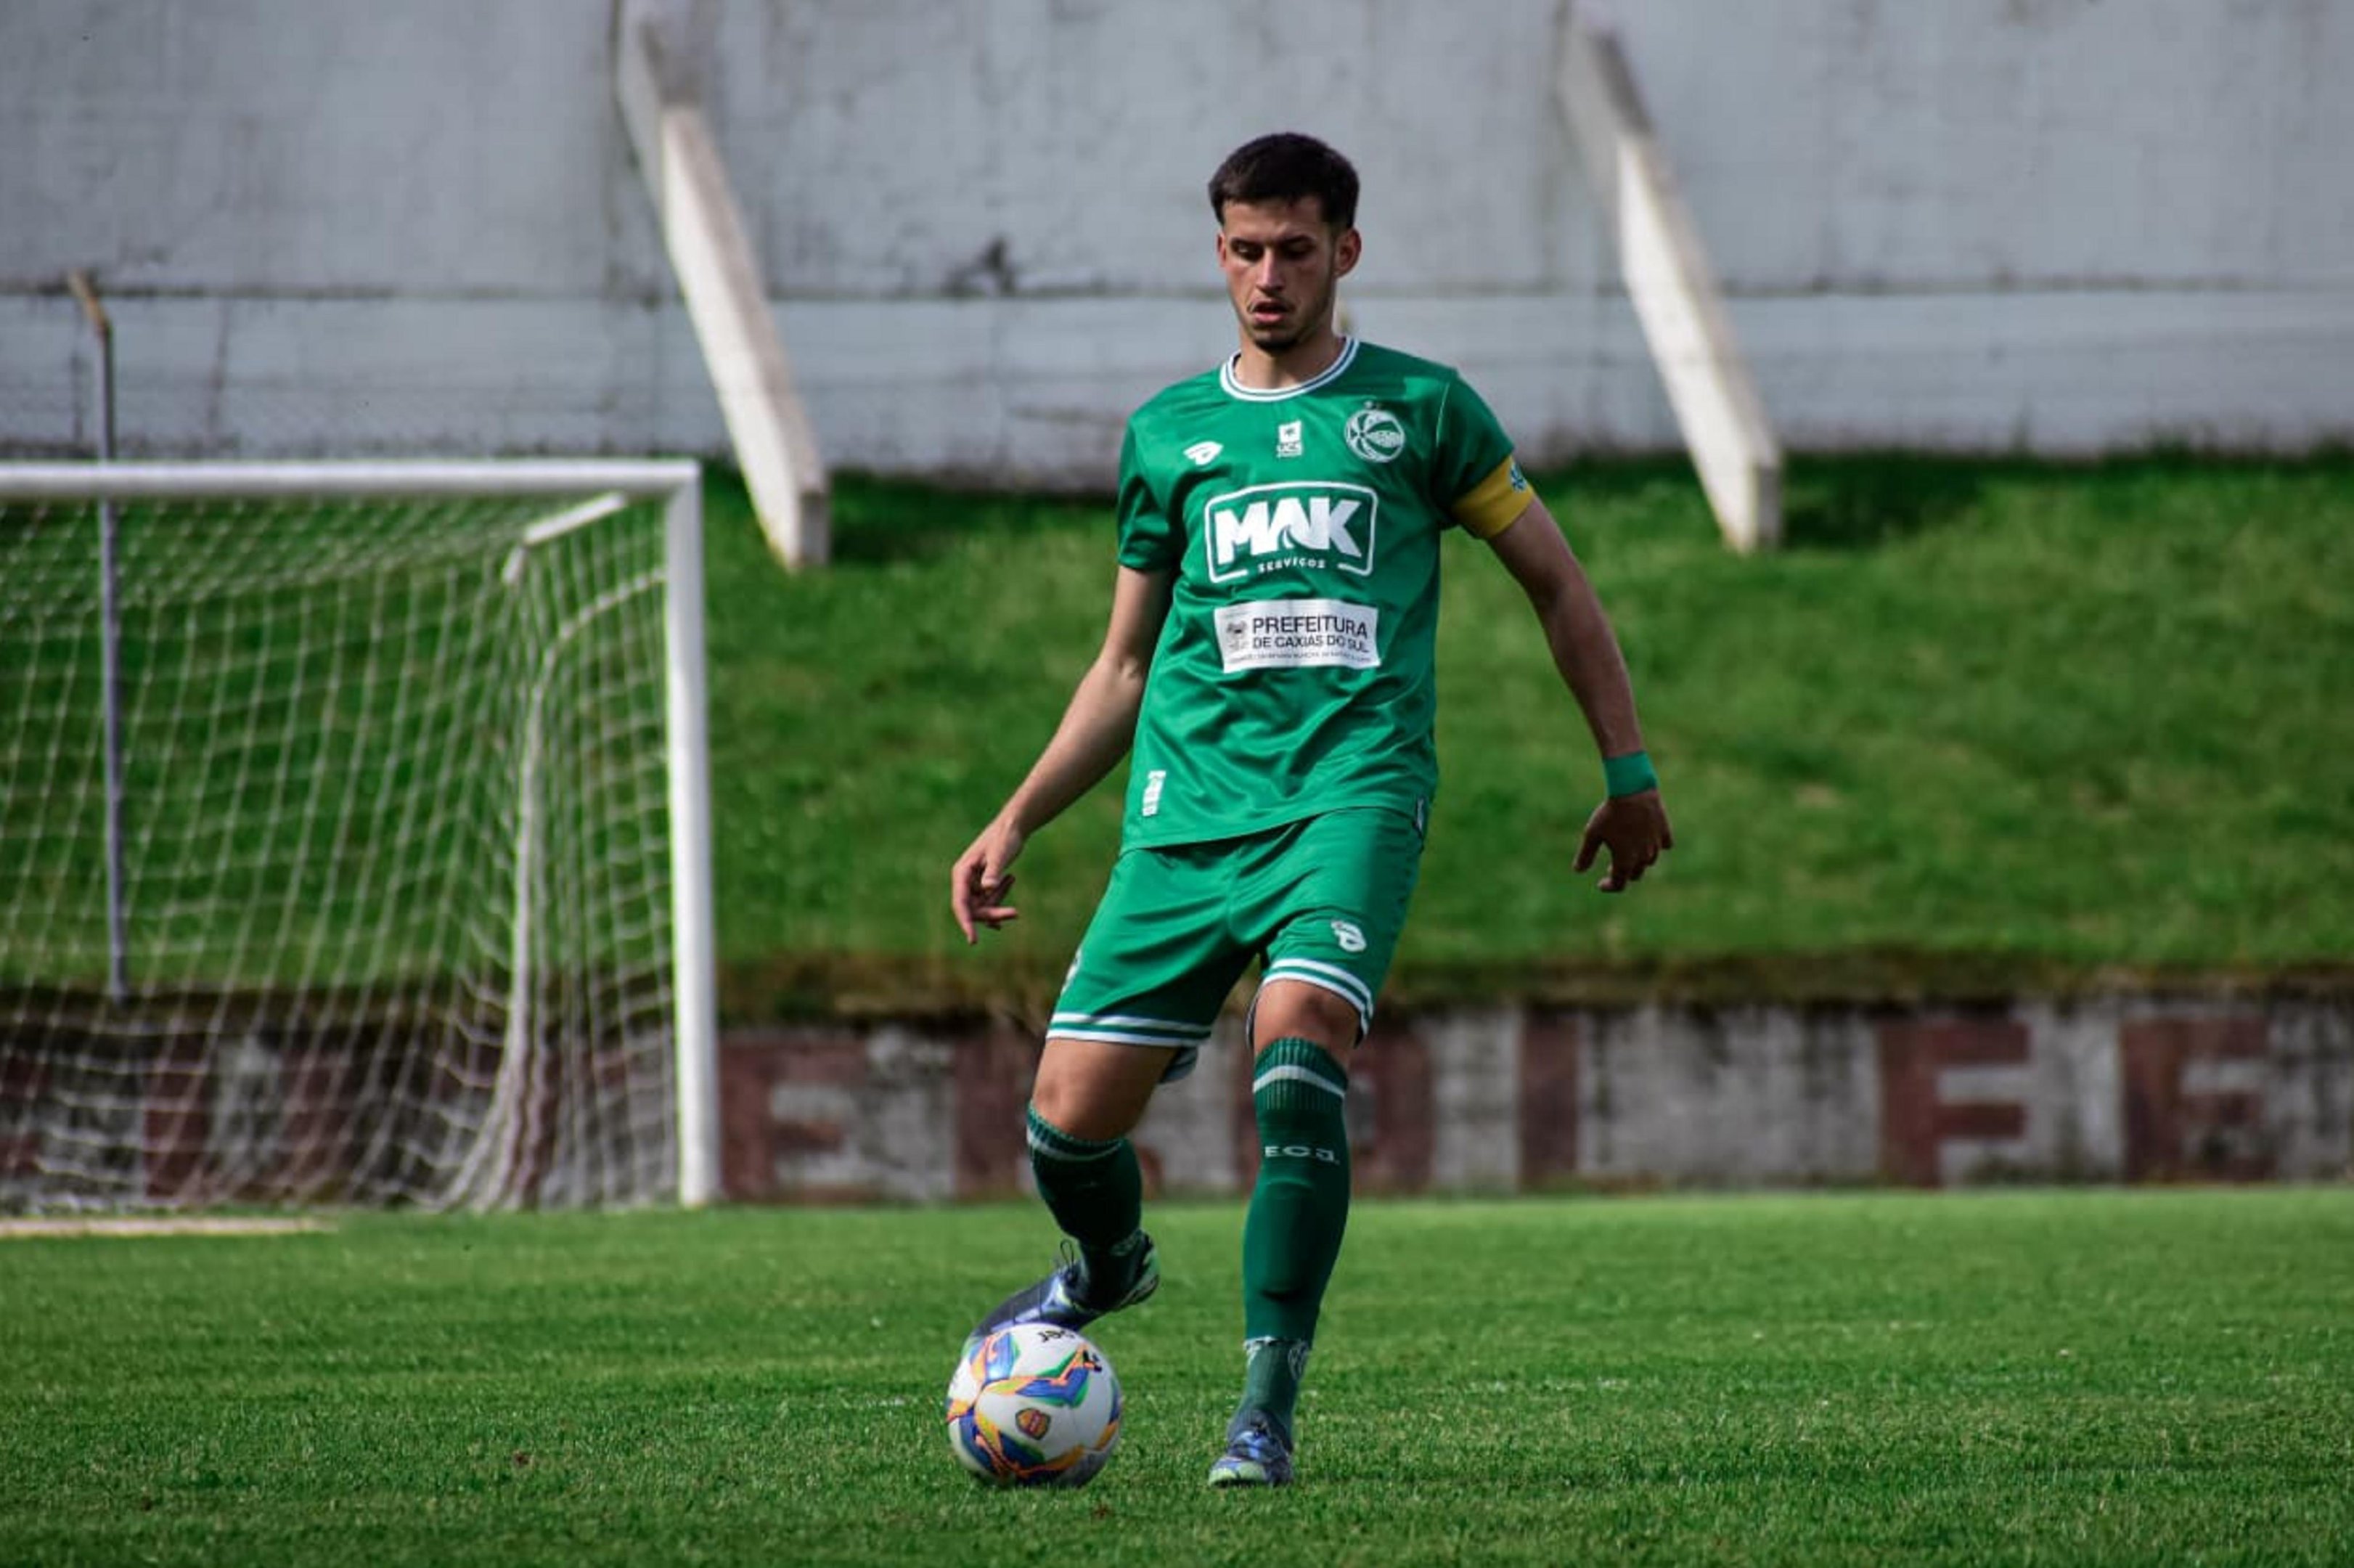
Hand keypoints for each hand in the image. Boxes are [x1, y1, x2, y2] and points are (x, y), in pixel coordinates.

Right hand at [950, 819, 1026, 942]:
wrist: (1013, 826)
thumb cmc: (1005, 837)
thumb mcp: (1000, 854)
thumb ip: (993, 871)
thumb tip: (987, 888)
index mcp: (961, 872)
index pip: (960, 903)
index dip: (965, 923)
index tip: (973, 940)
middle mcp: (965, 879)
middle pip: (973, 908)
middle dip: (992, 913)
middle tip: (1015, 913)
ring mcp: (974, 882)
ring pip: (983, 905)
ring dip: (998, 904)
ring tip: (1013, 886)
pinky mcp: (984, 882)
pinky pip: (990, 899)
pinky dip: (1000, 899)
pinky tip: (1011, 895)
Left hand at [1574, 790, 1672, 892]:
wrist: (1633, 791)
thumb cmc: (1610, 813)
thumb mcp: (1592, 834)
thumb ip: (1585, 855)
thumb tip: (1578, 870)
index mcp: (1625, 861)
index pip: (1618, 884)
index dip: (1609, 886)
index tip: (1601, 884)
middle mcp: (1643, 857)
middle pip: (1635, 875)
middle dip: (1623, 874)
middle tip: (1611, 867)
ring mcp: (1656, 845)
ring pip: (1649, 861)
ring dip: (1638, 861)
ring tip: (1628, 852)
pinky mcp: (1665, 832)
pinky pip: (1663, 845)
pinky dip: (1656, 846)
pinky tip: (1648, 840)